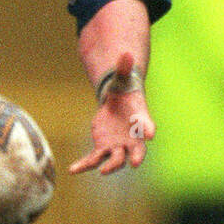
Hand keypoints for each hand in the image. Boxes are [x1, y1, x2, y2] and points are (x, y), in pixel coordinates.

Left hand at [69, 50, 155, 174]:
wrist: (117, 104)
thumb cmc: (123, 91)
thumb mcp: (121, 79)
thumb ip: (123, 69)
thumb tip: (125, 52)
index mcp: (139, 119)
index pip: (146, 125)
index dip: (148, 128)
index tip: (150, 133)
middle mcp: (132, 137)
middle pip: (136, 150)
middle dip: (136, 156)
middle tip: (136, 163)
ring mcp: (117, 145)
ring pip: (115, 160)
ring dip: (109, 166)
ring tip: (101, 171)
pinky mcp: (102, 148)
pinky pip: (94, 159)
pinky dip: (84, 165)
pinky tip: (73, 170)